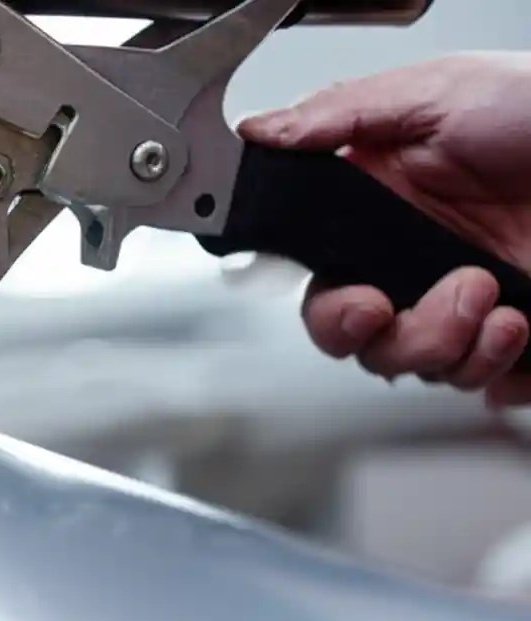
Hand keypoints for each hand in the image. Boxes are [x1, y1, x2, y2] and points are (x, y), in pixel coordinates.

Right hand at [239, 52, 530, 405]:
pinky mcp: (511, 332)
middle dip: (389, 338)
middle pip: (359, 341)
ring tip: (496, 303)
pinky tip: (519, 324)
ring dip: (450, 347)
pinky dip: (497, 367)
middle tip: (434, 304)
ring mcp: (461, 302)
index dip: (330, 309)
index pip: (321, 281)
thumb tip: (262, 132)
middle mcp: (413, 262)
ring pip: (417, 366)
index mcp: (380, 210)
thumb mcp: (436, 93)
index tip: (359, 304)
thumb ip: (339, 115)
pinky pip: (481, 381)